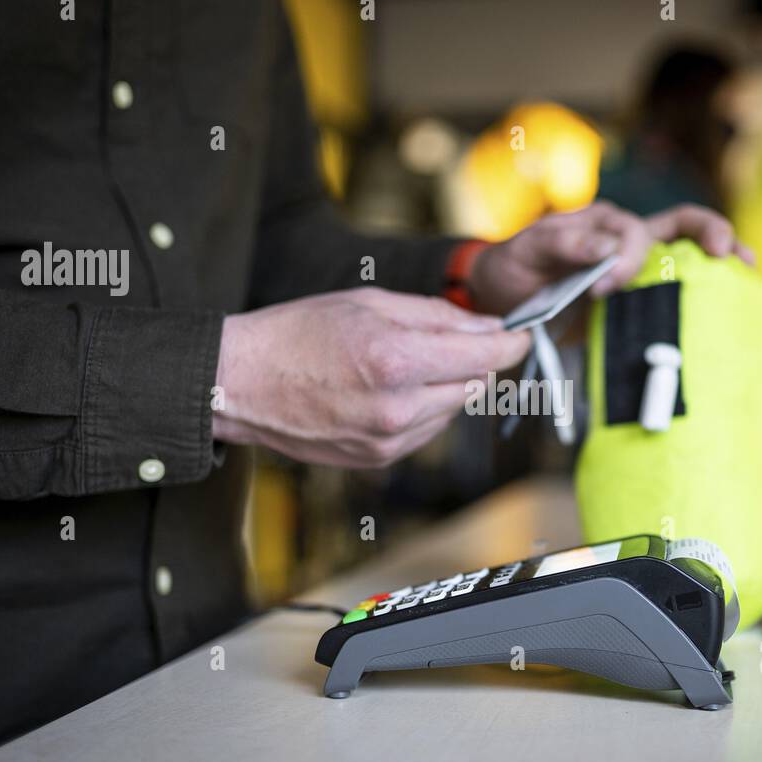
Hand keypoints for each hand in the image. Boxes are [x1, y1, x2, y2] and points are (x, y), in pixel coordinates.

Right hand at [212, 288, 530, 467]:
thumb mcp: (369, 302)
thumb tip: (489, 324)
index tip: (520, 333)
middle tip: (448, 339)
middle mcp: (397, 407)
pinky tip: (390, 390)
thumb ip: (436, 315)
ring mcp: (388, 439)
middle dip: (472, 359)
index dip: (509, 342)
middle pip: (474, 383)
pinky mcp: (379, 458)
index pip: (483, 354)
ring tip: (403, 363)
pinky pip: (427, 430)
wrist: (242, 384)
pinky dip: (424, 408)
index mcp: (395, 359)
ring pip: (454, 409)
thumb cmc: (297, 333)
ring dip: (447, 385)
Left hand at [465, 200, 754, 314]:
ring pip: (690, 262)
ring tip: (748, 274)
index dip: (632, 258)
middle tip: (732, 255)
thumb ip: (568, 242)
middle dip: (714, 236)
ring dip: (723, 265)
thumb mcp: (531, 249)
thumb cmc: (514, 266)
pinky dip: (704, 304)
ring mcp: (637, 275)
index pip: (642, 231)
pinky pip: (674, 299)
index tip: (605, 287)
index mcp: (608, 226)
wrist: (497, 299)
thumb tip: (610, 247)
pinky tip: (725, 316)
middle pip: (685, 231)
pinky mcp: (634, 306)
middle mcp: (630, 244)